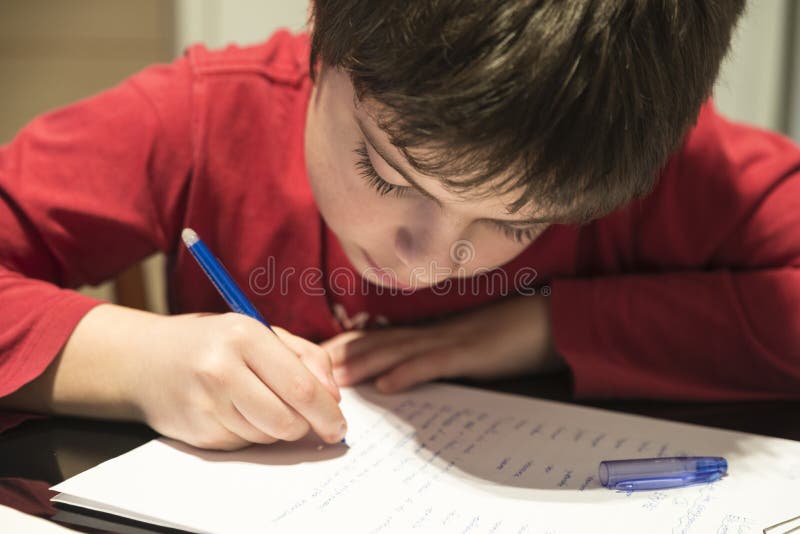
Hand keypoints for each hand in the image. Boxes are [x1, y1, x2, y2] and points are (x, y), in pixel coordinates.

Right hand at [134, 312, 346, 449]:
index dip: (327, 412)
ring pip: (269, 436)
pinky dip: (252, 433)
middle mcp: (221, 369)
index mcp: (244, 336)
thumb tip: (333, 397)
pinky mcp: (197, 432)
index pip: (300, 386)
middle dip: (307, 426)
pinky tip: (236, 410)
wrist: (146, 360)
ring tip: (261, 401)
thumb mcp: (261, 332)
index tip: (340, 424)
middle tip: (312, 421)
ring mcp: (205, 404)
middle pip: (287, 420)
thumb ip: (306, 357)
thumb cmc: (215, 343)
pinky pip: (245, 444)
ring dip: (278, 427)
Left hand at [324, 295, 564, 393]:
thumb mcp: (471, 343)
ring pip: (401, 351)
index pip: (384, 335)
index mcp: (434, 330)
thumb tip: (411, 367)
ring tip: (336, 378)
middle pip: (382, 342)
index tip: (320, 355)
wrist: (554, 319)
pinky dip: (410, 373)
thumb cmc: (514, 331)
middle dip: (345, 355)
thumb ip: (442, 351)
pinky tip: (388, 385)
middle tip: (310, 367)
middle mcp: (437, 331)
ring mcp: (453, 340)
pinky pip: (436, 364)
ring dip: (366, 364)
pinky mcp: (473, 354)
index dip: (351, 344)